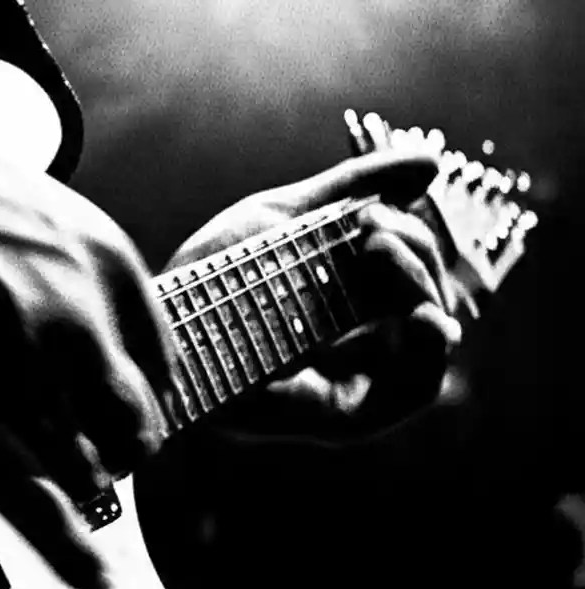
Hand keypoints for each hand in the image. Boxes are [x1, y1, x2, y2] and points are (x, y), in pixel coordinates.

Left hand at [165, 150, 462, 444]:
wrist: (162, 320)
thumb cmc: (212, 274)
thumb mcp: (286, 216)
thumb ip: (355, 188)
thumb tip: (432, 164)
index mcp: (352, 300)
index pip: (415, 274)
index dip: (414, 242)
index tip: (375, 211)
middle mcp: (360, 344)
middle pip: (428, 299)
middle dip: (416, 254)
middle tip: (370, 227)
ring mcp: (354, 382)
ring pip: (432, 341)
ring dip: (422, 288)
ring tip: (378, 250)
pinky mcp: (340, 417)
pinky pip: (411, 393)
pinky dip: (429, 354)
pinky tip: (424, 319)